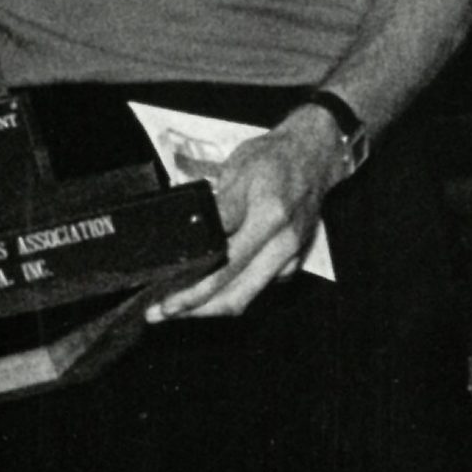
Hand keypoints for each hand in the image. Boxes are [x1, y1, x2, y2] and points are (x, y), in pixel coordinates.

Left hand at [146, 106, 343, 321]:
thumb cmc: (271, 159)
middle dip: (194, 310)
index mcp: (268, 219)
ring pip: (245, 298)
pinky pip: (256, 289)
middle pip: (235, 295)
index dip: (193, 290)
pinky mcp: (291, 265)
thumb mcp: (238, 171)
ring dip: (208, 309)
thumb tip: (192, 238)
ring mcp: (290, 259)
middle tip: (158, 314)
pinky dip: (228, 295)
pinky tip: (203, 293)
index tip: (164, 300)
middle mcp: (282, 246)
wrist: (313, 157)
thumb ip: (218, 208)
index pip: (224, 266)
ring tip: (174, 310)